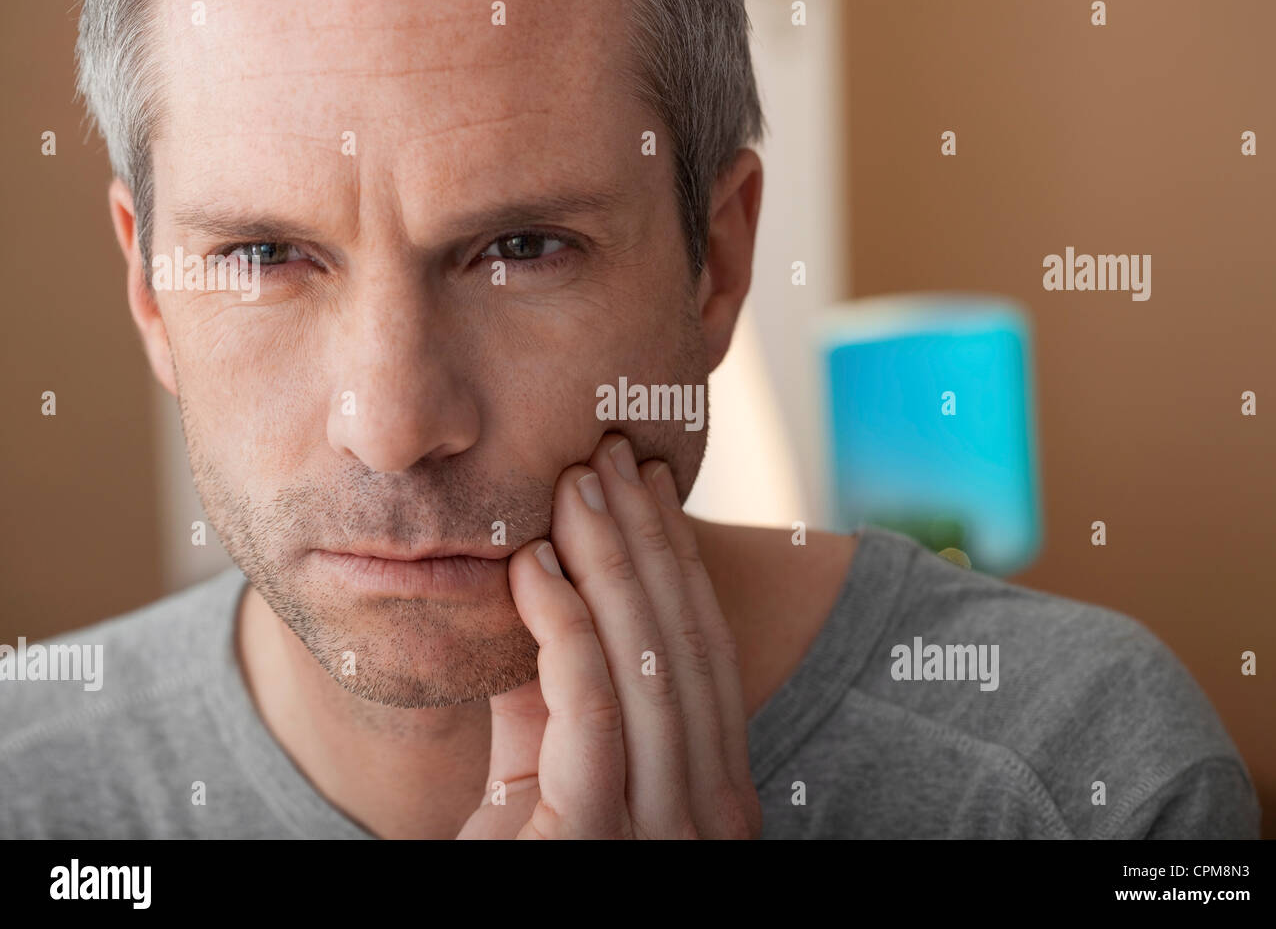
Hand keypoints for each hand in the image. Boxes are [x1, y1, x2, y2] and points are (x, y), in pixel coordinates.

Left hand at [456, 433, 761, 838]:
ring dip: (609, 559)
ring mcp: (665, 829)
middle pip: (682, 640)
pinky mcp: (596, 837)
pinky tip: (533, 566)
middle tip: (611, 453)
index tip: (645, 481)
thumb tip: (536, 582)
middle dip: (645, 538)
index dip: (674, 557)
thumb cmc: (523, 861)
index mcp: (712, 788)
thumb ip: (548, 689)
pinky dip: (565, 625)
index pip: (701, 647)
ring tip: (576, 483)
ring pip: (646, 659)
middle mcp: (711, 809)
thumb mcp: (541, 768)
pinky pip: (591, 705)